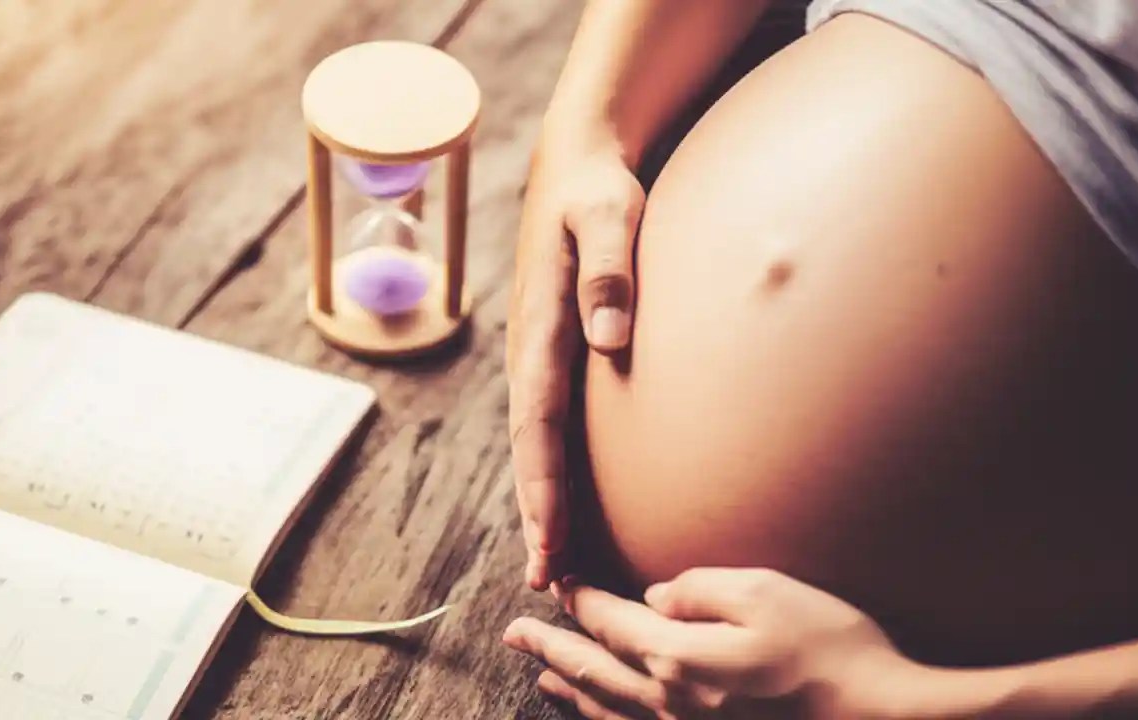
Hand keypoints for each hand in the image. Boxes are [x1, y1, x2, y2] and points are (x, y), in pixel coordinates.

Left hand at [502, 568, 930, 718]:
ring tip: (540, 675)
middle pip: (593, 671)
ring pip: (609, 709)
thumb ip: (697, 589)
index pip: (610, 622)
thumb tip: (652, 598)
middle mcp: (671, 703)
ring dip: (569, 688)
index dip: (579, 599)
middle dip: (551, 647)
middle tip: (514, 634)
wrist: (883, 716)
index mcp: (678, 658)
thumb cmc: (830, 647)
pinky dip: (605, 719)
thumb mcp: (763, 592)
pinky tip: (600, 712)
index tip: (556, 580)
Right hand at [506, 124, 644, 589]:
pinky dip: (551, 468)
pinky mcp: (555, 351)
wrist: (574, 164)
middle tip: (548, 582)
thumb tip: (609, 340)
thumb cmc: (597, 189)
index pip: (538, 422)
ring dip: (540, 502)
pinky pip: (548, 423)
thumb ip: (608, 272)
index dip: (543, 486)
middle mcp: (532, 349)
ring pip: (533, 443)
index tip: (549, 542)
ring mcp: (539, 354)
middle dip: (537, 515)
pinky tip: (566, 501)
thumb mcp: (609, 215)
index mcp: (542, 326)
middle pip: (528, 447)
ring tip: (554, 564)